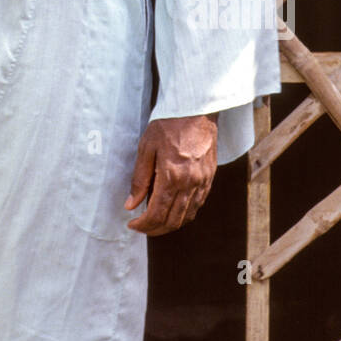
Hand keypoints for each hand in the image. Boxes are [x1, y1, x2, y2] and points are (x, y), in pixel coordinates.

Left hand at [125, 113, 217, 234]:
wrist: (196, 110)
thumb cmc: (168, 125)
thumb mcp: (146, 148)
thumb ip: (139, 179)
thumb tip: (131, 204)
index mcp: (171, 176)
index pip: (157, 213)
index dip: (143, 224)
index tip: (132, 224)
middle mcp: (190, 184)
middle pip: (173, 220)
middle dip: (155, 229)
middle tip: (141, 227)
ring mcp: (202, 182)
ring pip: (187, 217)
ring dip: (170, 225)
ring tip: (155, 223)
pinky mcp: (209, 179)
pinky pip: (198, 205)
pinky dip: (185, 214)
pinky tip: (174, 211)